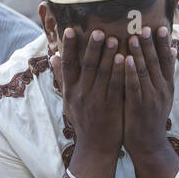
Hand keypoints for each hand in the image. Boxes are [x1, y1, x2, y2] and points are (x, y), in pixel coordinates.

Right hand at [49, 27, 124, 160]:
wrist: (95, 148)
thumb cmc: (83, 121)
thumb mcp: (68, 101)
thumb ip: (62, 78)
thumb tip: (53, 56)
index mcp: (70, 91)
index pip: (67, 65)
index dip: (69, 47)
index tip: (70, 29)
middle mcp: (81, 95)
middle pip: (86, 66)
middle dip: (92, 47)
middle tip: (98, 30)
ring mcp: (96, 101)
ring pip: (103, 74)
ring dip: (109, 56)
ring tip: (115, 38)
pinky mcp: (111, 108)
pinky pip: (116, 87)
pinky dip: (120, 72)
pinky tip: (126, 59)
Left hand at [121, 26, 176, 159]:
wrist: (149, 145)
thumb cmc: (151, 118)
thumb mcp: (163, 96)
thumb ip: (165, 74)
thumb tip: (173, 51)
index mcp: (167, 87)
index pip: (168, 61)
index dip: (165, 45)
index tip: (162, 28)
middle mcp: (161, 91)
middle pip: (157, 63)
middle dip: (151, 44)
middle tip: (145, 27)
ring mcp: (150, 99)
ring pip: (145, 72)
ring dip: (139, 53)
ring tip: (133, 37)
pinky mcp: (138, 107)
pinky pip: (134, 87)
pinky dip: (130, 72)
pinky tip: (125, 60)